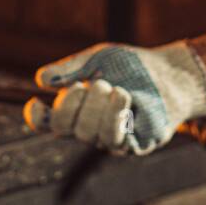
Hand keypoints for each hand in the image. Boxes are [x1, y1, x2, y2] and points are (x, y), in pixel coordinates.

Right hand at [23, 42, 205, 154]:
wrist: (169, 74)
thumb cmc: (132, 66)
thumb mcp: (97, 59)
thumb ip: (71, 68)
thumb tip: (41, 79)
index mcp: (75, 109)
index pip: (46, 122)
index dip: (36, 116)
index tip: (36, 100)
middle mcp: (88, 128)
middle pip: (63, 126)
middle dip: (76, 100)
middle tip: (98, 82)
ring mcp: (109, 139)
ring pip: (87, 133)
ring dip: (100, 106)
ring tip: (119, 89)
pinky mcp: (132, 146)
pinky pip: (113, 139)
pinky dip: (116, 116)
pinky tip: (125, 99)